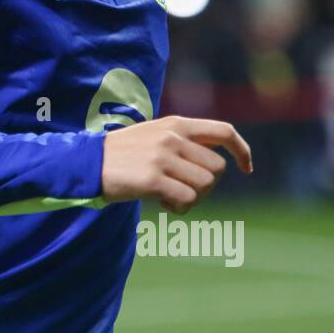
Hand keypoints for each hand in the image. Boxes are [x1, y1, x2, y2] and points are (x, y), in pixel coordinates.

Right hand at [100, 115, 252, 213]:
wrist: (87, 163)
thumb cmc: (122, 155)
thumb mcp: (154, 136)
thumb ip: (183, 142)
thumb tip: (216, 164)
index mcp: (176, 124)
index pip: (224, 131)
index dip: (241, 150)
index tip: (246, 168)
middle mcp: (172, 138)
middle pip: (217, 168)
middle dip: (207, 185)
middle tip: (184, 190)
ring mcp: (162, 158)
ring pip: (205, 185)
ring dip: (194, 198)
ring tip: (171, 198)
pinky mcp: (153, 179)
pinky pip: (186, 199)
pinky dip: (181, 208)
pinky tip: (165, 205)